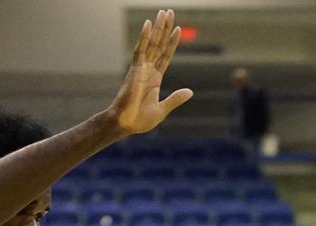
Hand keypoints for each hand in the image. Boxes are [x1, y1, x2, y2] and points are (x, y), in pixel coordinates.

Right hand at [108, 10, 192, 135]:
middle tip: (168, 12)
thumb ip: (175, 99)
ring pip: (151, 43)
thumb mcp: (162, 109)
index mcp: (155, 78)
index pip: (165, 55)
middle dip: (164, 28)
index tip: (178, 29)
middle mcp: (148, 69)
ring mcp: (141, 68)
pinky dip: (144, 36)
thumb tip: (190, 91)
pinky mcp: (134, 69)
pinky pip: (140, 49)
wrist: (126, 124)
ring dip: (157, 28)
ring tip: (163, 12)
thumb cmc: (140, 120)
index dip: (172, 43)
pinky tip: (148, 24)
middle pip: (158, 44)